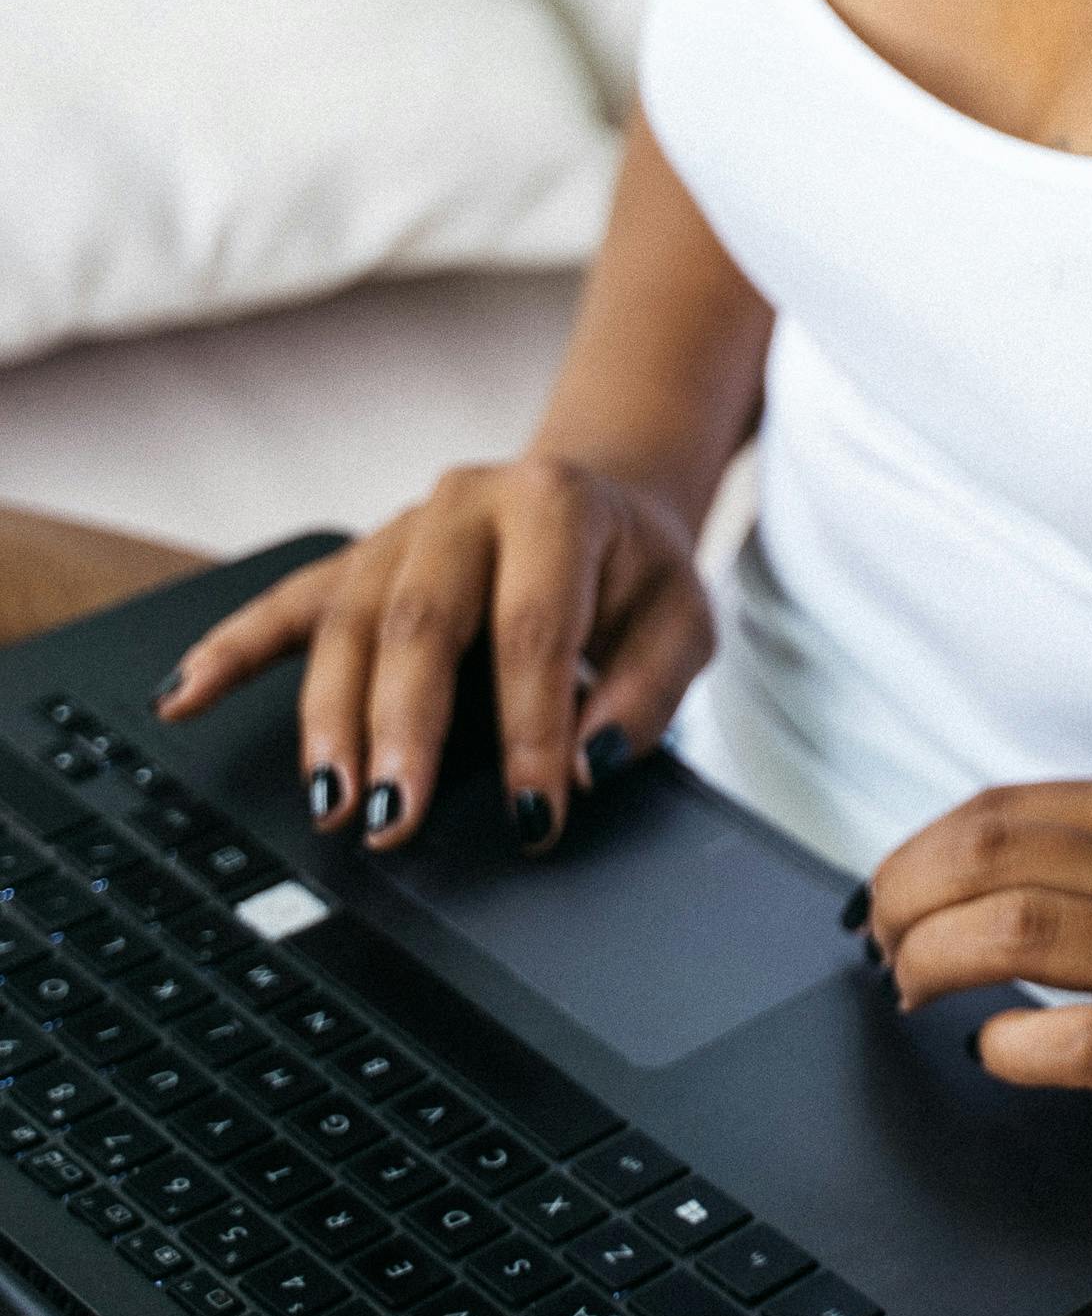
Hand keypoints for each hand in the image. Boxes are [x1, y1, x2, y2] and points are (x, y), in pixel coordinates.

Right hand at [152, 454, 714, 856]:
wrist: (602, 494)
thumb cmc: (638, 571)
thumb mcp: (684, 621)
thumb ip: (646, 693)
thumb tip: (587, 764)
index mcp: (555, 506)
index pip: (533, 626)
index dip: (529, 726)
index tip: (530, 813)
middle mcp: (466, 503)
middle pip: (419, 619)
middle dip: (404, 729)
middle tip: (393, 821)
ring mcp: (401, 527)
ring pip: (347, 620)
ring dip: (330, 718)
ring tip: (330, 802)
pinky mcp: (357, 557)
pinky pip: (286, 605)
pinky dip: (231, 650)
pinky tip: (184, 698)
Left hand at [867, 779, 1091, 1213]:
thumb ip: (1089, 870)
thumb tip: (944, 888)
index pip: (999, 809)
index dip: (914, 856)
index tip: (882, 905)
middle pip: (991, 855)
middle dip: (905, 905)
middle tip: (882, 954)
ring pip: (1018, 928)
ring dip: (934, 967)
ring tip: (913, 999)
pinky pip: (1078, 1040)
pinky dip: (1009, 1047)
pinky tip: (993, 1055)